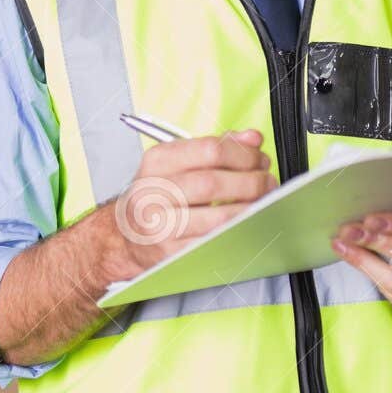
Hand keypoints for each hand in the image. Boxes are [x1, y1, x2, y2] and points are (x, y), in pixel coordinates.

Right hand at [108, 129, 276, 278]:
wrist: (124, 235)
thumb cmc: (157, 196)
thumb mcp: (177, 162)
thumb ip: (216, 147)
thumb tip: (252, 138)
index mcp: (157, 162)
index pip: (210, 150)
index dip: (244, 154)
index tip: (260, 158)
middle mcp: (153, 192)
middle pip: (214, 183)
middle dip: (251, 182)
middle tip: (267, 182)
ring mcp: (160, 226)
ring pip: (217, 217)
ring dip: (250, 209)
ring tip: (262, 202)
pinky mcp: (171, 254)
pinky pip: (215, 243)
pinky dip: (237, 232)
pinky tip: (247, 223)